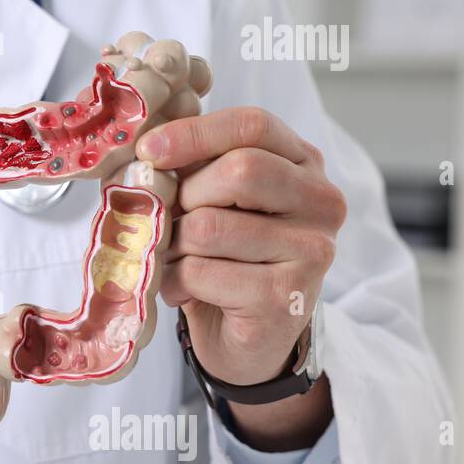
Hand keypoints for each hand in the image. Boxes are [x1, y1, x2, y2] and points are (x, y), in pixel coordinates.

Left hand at [137, 106, 345, 390]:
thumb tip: (142, 146)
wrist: (247, 338)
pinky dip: (175, 281)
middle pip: (239, 171)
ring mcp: (313, 252)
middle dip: (185, 196)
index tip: (148, 150)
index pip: (253, 125)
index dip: (194, 133)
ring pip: (210, 226)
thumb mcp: (210, 198)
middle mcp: (321, 202)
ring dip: (173, 245)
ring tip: (176, 259)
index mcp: (303, 163)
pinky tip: (181, 289)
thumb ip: (190, 166)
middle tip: (170, 221)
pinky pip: (203, 272)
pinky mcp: (287, 298)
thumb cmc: (223, 256)